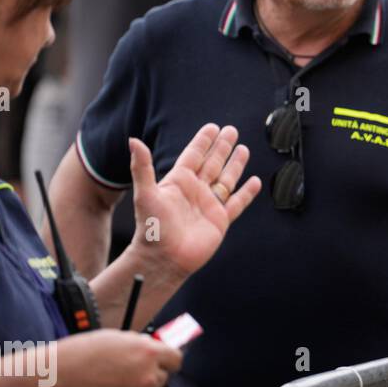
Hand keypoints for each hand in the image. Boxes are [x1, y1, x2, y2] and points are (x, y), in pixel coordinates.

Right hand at [55, 330, 181, 386]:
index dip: (169, 360)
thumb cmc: (84, 353)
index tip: (163, 362)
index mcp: (149, 352)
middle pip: (164, 377)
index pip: (176, 359)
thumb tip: (153, 348)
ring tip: (115, 382)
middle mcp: (148, 374)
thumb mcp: (118, 338)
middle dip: (151, 374)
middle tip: (131, 372)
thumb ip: (141, 345)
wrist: (61, 377)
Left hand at [128, 124, 261, 282]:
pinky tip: (254, 182)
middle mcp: (195, 191)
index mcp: (179, 182)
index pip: (194, 155)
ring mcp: (209, 205)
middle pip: (213, 163)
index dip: (203, 141)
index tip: (212, 127)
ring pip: (226, 179)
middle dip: (222, 147)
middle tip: (232, 130)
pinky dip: (246, 193)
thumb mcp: (145, 194)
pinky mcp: (220, 220)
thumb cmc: (152, 228)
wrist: (165, 258)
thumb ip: (142, 167)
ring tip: (244, 149)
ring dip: (235, 164)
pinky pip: (237, 203)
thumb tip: (133, 141)